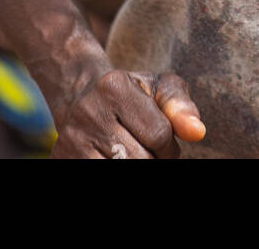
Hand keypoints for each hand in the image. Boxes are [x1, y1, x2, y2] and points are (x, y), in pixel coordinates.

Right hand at [50, 69, 204, 158]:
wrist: (80, 95)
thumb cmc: (131, 94)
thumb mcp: (158, 88)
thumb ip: (180, 106)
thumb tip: (197, 132)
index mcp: (114, 86)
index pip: (160, 135)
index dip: (169, 147)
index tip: (162, 143)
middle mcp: (88, 111)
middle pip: (141, 160)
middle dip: (153, 161)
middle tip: (149, 153)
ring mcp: (70, 140)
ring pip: (121, 170)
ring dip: (137, 165)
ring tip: (134, 154)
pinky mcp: (61, 159)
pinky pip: (96, 172)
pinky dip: (116, 168)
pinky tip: (117, 158)